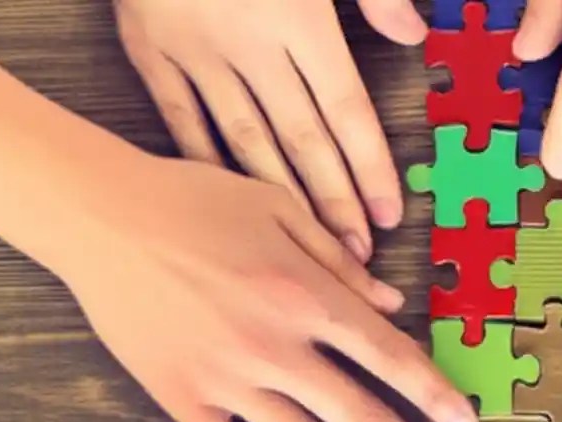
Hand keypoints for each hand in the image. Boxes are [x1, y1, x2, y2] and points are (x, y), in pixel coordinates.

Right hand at [57, 155, 478, 421]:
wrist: (99, 216)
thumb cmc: (195, 200)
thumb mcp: (281, 209)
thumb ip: (341, 262)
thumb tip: (394, 302)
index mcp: (307, 296)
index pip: (389, 358)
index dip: (434, 396)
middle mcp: (276, 347)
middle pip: (361, 417)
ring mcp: (228, 379)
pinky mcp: (183, 399)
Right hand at [114, 0, 423, 260]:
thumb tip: (412, 33)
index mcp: (299, 16)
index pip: (346, 110)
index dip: (370, 168)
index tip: (388, 215)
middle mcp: (248, 44)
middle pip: (302, 139)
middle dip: (332, 204)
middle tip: (356, 258)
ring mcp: (194, 52)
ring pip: (245, 141)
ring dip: (281, 200)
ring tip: (307, 246)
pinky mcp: (149, 50)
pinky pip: (182, 119)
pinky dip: (210, 164)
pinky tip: (235, 204)